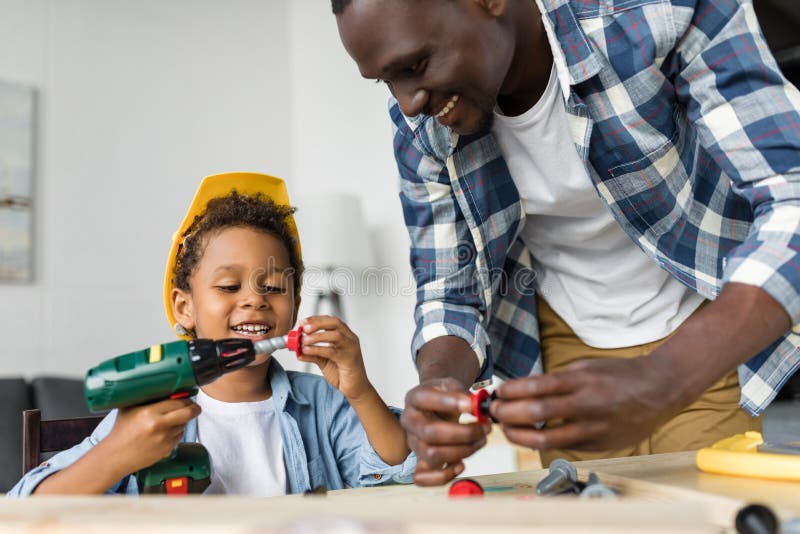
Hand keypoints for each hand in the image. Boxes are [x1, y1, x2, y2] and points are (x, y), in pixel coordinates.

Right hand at [102, 398, 200, 474]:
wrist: (115, 456)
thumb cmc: (121, 432)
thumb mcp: (131, 408)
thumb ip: (147, 398)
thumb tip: (164, 388)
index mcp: (149, 412)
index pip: (178, 401)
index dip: (186, 399)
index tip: (187, 398)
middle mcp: (159, 425)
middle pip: (188, 412)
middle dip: (194, 408)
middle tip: (194, 407)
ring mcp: (164, 438)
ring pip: (184, 425)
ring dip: (182, 422)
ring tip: (169, 422)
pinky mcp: (167, 449)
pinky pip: (179, 436)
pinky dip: (176, 433)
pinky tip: (164, 433)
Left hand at [297, 315, 370, 400]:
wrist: (355, 390)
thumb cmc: (342, 375)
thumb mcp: (324, 362)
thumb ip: (313, 354)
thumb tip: (298, 351)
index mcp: (345, 336)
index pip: (331, 321)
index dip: (316, 319)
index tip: (302, 322)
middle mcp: (350, 339)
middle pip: (335, 323)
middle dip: (317, 323)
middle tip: (303, 328)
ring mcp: (352, 348)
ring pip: (335, 335)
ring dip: (317, 336)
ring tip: (303, 340)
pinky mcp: (350, 359)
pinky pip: (332, 351)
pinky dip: (318, 349)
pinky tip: (307, 350)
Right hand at [401, 378, 489, 485]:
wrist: (434, 408)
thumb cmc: (443, 397)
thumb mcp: (451, 385)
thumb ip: (462, 393)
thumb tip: (475, 407)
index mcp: (415, 398)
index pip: (426, 399)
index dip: (450, 403)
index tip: (472, 405)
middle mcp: (410, 421)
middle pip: (431, 433)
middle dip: (464, 433)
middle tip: (484, 428)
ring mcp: (414, 443)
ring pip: (432, 455)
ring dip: (463, 451)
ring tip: (480, 440)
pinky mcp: (419, 461)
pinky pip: (422, 478)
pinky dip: (444, 475)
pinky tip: (461, 464)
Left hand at [491, 355, 682, 450]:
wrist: (661, 389)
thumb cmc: (619, 375)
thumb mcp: (586, 367)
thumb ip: (557, 380)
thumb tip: (522, 390)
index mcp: (583, 380)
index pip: (537, 386)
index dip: (511, 391)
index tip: (497, 392)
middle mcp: (588, 404)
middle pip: (537, 413)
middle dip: (508, 414)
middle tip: (494, 412)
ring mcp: (595, 428)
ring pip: (547, 439)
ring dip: (519, 435)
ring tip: (506, 429)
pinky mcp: (601, 445)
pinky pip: (564, 446)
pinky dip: (542, 441)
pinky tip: (529, 436)